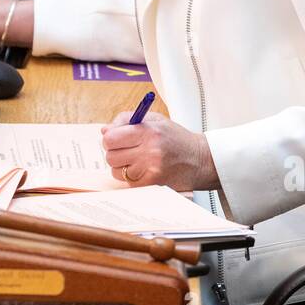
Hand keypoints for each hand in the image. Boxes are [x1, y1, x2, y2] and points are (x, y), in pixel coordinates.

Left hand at [101, 110, 219, 191]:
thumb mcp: (155, 120)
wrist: (200, 160)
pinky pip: (127, 182)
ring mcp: (151, 169)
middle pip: (110, 156)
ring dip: (121, 166)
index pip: (111, 138)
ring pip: (116, 170)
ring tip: (136, 160)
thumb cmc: (176, 139)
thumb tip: (105, 131)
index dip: (110, 138)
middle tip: (126, 149)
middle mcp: (149, 151)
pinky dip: (130, 176)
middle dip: (114, 152)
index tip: (116, 138)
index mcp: (148, 131)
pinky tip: (142, 169)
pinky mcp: (152, 184)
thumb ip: (127, 120)